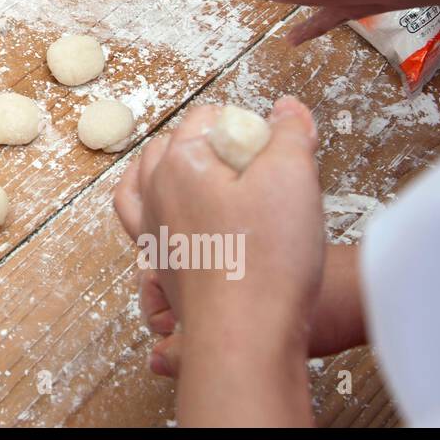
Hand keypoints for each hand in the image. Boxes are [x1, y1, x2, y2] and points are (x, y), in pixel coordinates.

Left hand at [113, 97, 322, 424]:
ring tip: (208, 177)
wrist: (247, 333)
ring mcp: (151, 230)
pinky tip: (184, 216)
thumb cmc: (266, 257)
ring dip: (173, 170)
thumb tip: (287, 107)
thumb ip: (290, 132)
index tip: (274, 144)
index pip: (206, 117)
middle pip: (174, 146)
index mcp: (178, 162)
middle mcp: (153, 193)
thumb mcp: (294, 175)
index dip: (244, 123)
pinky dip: (158, 208)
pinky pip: (144, 223)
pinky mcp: (161, 264)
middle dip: (209, 144)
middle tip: (253, 162)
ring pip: (146, 181)